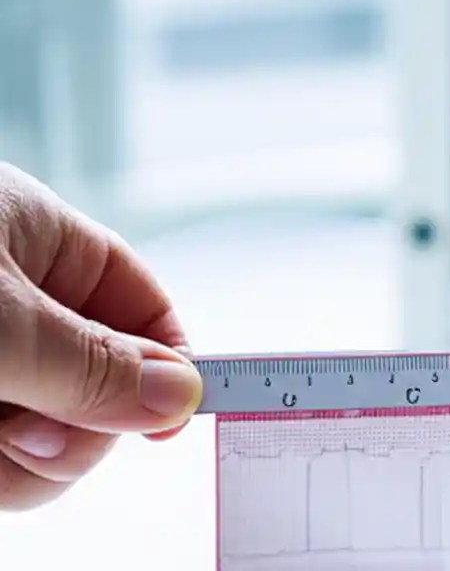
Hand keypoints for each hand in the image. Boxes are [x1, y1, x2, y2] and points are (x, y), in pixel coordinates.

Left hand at [0, 164, 201, 509]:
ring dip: (25, 460)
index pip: (139, 301)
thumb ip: (89, 362)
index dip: (166, 360)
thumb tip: (180, 393)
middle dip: (77, 424)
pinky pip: (3, 463)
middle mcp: (13, 300)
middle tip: (29, 430)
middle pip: (100, 384)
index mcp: (36, 239)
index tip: (175, 418)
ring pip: (48, 437)